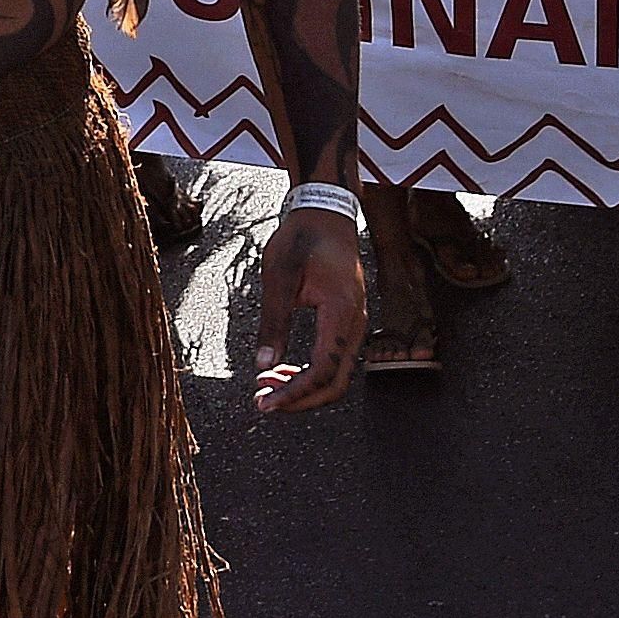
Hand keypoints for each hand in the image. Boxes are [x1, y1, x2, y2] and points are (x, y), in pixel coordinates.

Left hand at [249, 205, 365, 414]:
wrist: (326, 214)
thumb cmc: (302, 238)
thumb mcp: (279, 275)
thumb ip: (273, 321)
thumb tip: (263, 364)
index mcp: (340, 311)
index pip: (322, 370)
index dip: (294, 393)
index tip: (265, 403)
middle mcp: (354, 323)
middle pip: (335, 383)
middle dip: (299, 400)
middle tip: (264, 402)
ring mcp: (354, 324)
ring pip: (336, 375)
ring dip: (303, 388)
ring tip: (267, 386)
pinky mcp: (347, 322)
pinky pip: (334, 360)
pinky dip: (309, 373)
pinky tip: (282, 370)